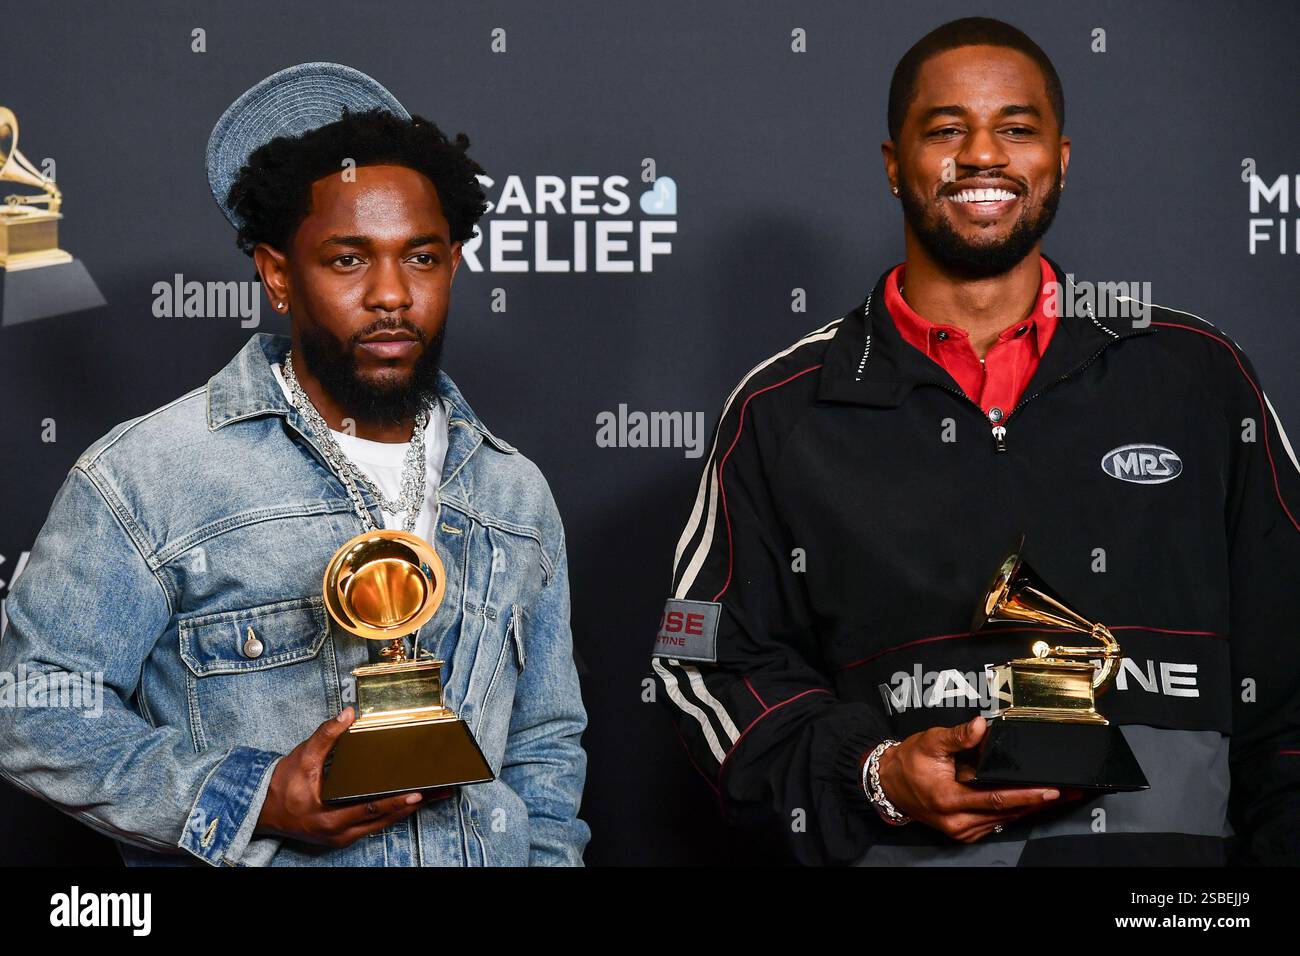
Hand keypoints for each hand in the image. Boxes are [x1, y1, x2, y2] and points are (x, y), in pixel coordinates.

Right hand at [254, 707, 452, 847]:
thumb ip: (326, 735)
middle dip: (411, 806)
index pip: (370, 809)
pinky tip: (407, 802)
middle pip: (383, 820)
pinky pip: (372, 825)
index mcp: (330, 817)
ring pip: (381, 825)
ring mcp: (342, 837)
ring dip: (406, 810)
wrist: (262, 811)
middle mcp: (339, 832)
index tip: (417, 794)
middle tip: (438, 792)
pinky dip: (390, 813)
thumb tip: (348, 714)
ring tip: (432, 795)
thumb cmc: (282, 785)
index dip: (394, 803)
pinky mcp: (343, 835)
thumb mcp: (302, 757)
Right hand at [876, 715, 1083, 842]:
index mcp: (948, 799)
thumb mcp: (930, 742)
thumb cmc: (909, 762)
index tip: (1051, 790)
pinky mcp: (964, 832)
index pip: (996, 799)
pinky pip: (996, 823)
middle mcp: (957, 821)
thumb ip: (957, 736)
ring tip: (1058, 797)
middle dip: (1039, 803)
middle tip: (1070, 793)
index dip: (1026, 795)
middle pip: (1007, 814)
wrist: (889, 784)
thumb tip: (980, 725)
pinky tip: (1032, 802)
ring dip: (1031, 809)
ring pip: (1005, 821)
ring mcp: (961, 830)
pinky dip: (1015, 812)